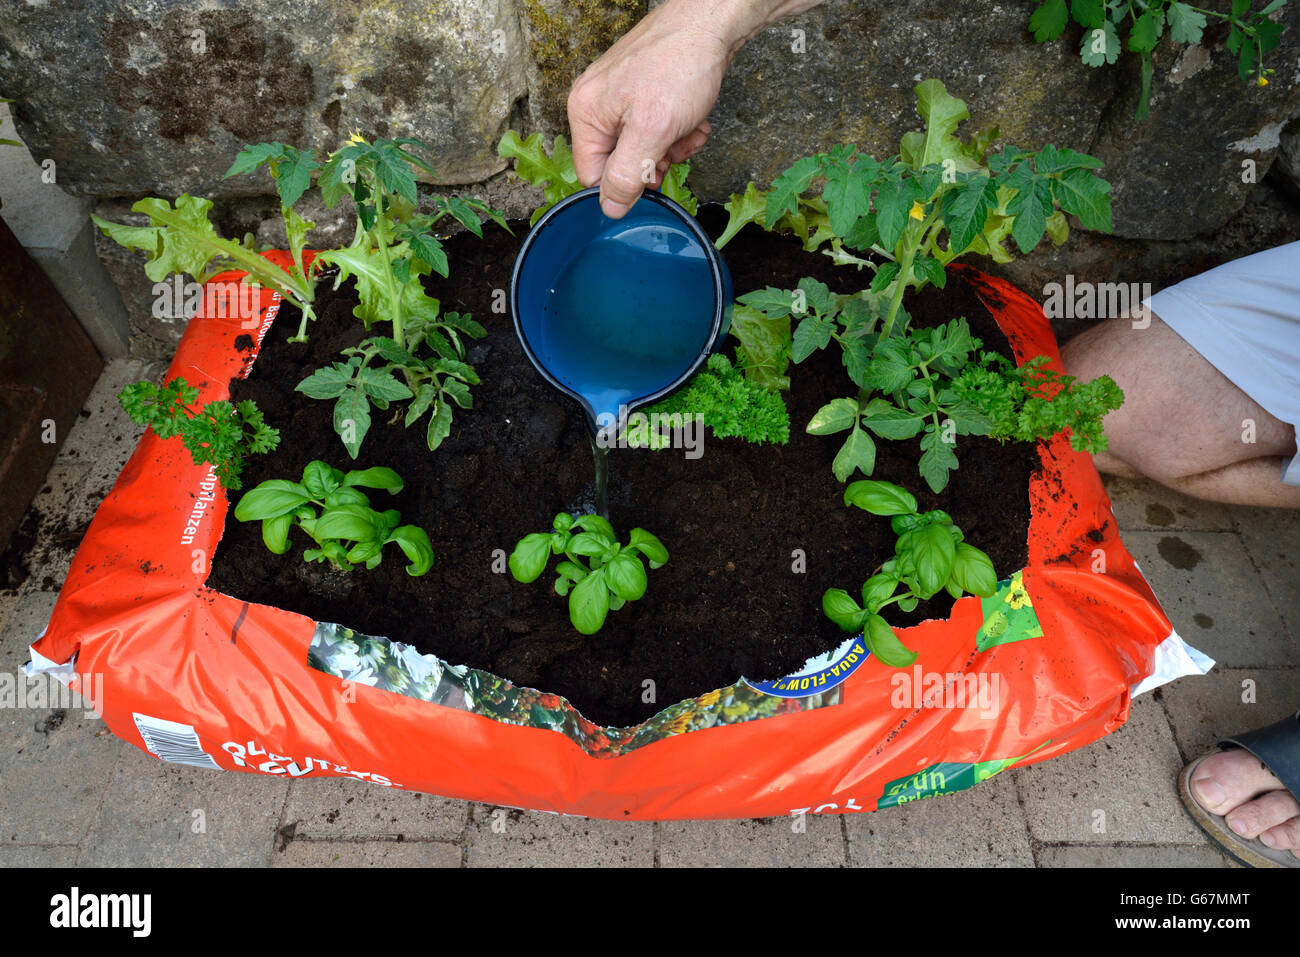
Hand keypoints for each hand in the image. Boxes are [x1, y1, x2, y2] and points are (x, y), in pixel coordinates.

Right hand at [567, 0, 823, 217]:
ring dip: (672, 147)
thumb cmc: (680, 66)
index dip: (626, 185)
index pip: (594, 175)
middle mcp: (596, 103)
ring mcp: (620, 95)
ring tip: (691, 130)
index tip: (655, 179)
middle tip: (677, 150)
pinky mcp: (643, 90)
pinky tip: (695, 119)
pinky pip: (656, 127)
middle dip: (654, 162)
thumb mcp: (653, 130)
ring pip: (643, 146)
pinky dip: (679, 129)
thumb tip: (610, 207)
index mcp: (586, 113)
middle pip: (620, 161)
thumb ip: (627, 172)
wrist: (711, 20)